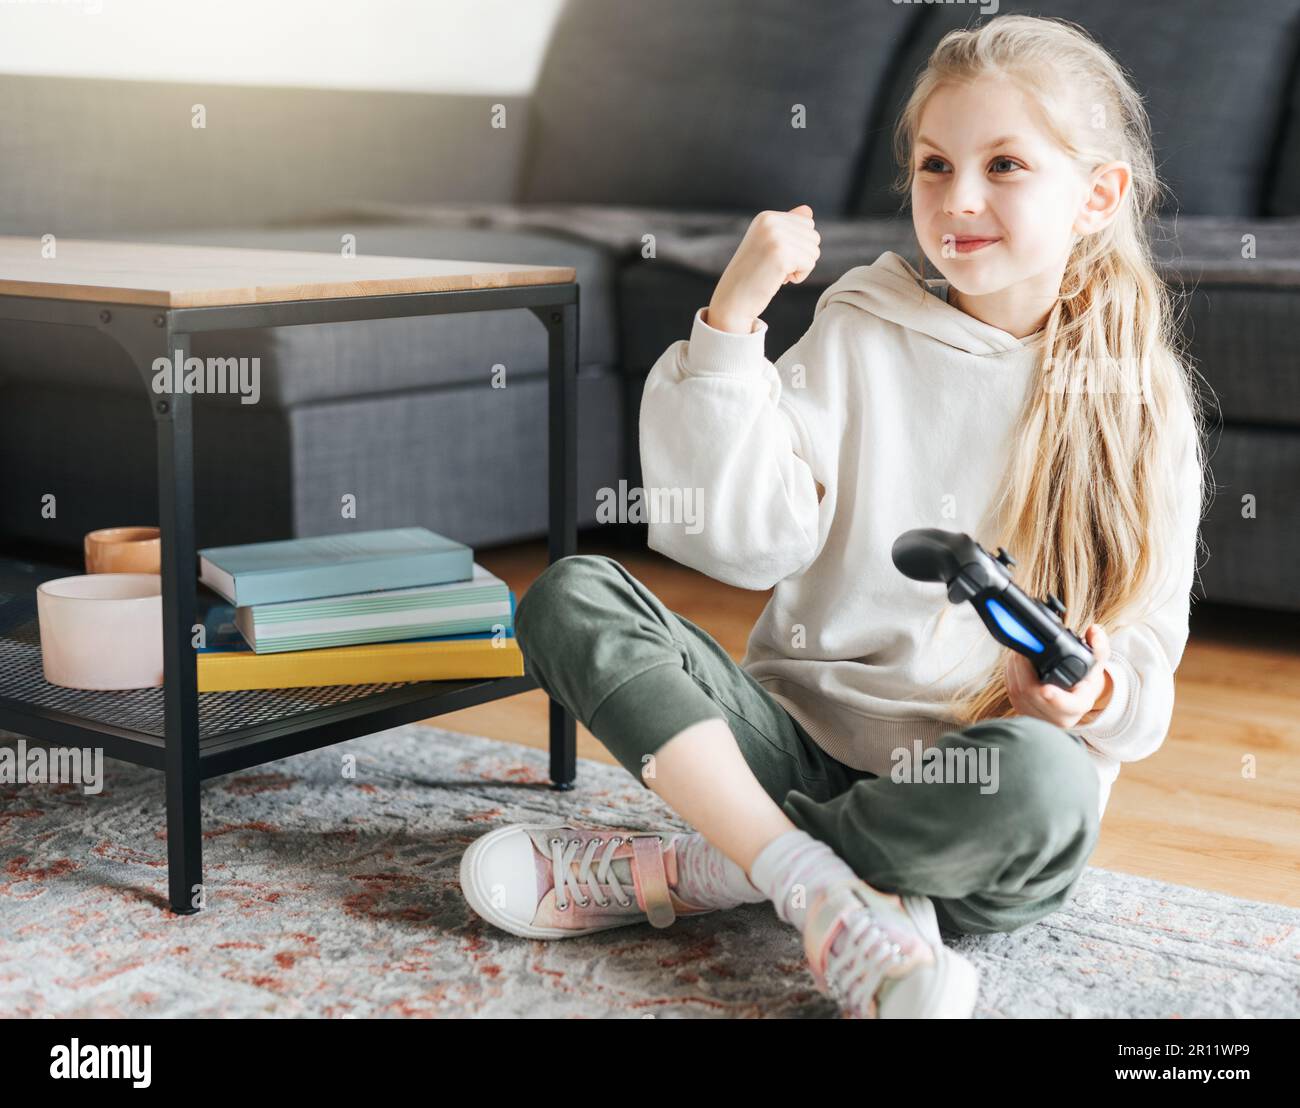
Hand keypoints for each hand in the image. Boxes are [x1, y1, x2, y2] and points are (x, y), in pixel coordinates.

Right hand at [706, 205, 820, 334]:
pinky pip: (810, 264)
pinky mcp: (782, 254)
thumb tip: (808, 210)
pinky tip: (780, 280)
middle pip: (814, 237)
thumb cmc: (752, 275)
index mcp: (766, 217)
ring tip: (777, 273)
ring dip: (800, 268)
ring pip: (814, 251)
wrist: (733, 299)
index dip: (797, 246)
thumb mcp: (768, 244)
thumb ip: (788, 226)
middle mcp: (771, 222)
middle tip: (776, 267)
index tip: (775, 257)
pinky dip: (799, 277)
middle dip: (801, 257)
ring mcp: (776, 237)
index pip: (807, 224)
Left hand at [1005, 624, 1112, 728]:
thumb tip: (1094, 631)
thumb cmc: (1085, 680)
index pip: (1066, 706)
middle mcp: (1057, 716)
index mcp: (1078, 706)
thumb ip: (1098, 647)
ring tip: (1020, 652)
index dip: (1055, 699)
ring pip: (1017, 692)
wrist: (1074, 696)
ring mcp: (1036, 714)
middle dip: (1024, 668)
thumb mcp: (1096, 664)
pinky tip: (1016, 662)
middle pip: (1031, 694)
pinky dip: (1011, 673)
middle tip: (1024, 649)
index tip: (1046, 690)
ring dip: (1015, 667)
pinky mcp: (1021, 709)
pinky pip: (1010, 691)